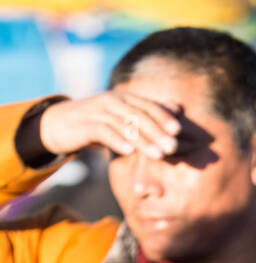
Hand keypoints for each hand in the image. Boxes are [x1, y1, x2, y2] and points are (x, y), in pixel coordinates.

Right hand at [38, 91, 180, 159]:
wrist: (60, 124)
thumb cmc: (98, 123)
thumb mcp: (123, 118)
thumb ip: (148, 114)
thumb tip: (177, 108)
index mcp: (123, 98)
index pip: (147, 105)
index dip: (163, 116)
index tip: (179, 130)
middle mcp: (111, 101)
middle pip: (138, 115)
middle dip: (157, 131)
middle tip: (173, 147)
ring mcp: (97, 112)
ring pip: (123, 124)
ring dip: (142, 140)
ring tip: (158, 155)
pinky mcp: (84, 125)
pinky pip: (103, 131)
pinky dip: (117, 141)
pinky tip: (128, 152)